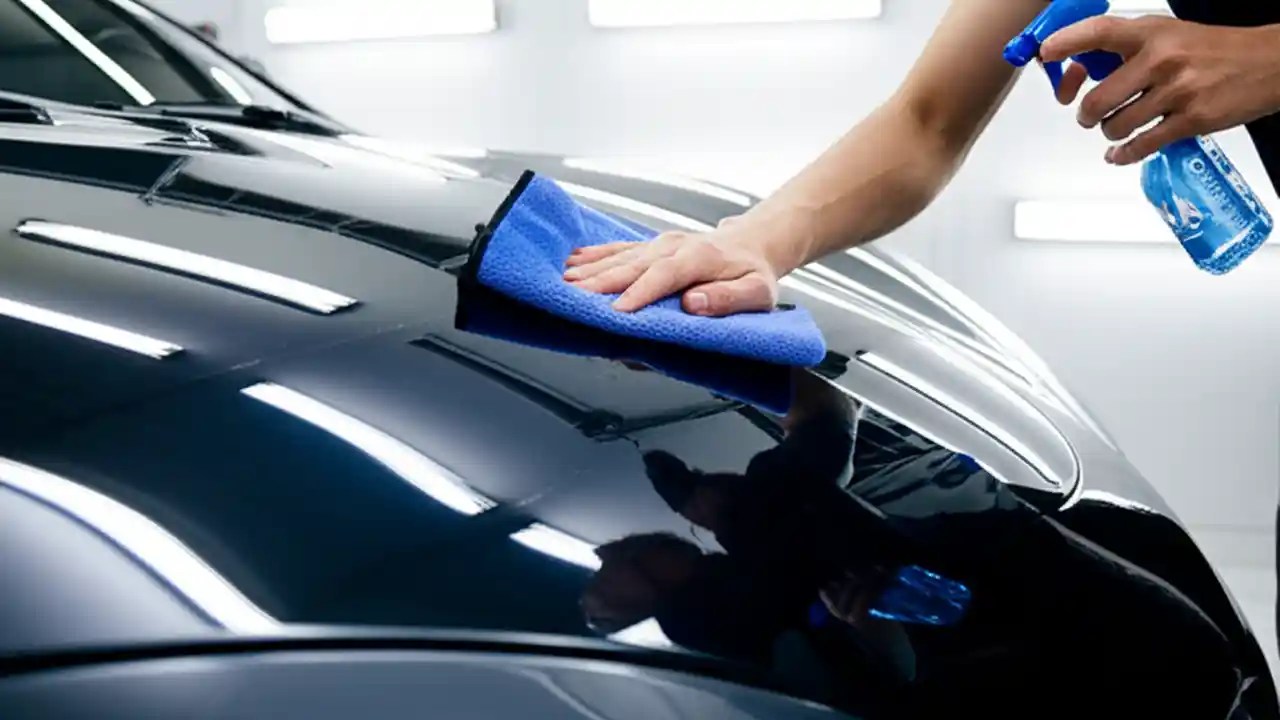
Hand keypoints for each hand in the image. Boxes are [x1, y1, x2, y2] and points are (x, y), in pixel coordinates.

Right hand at [563, 209, 807, 314]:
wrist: (752, 243)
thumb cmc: (753, 273)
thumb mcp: (757, 292)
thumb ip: (728, 298)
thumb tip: (694, 303)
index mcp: (700, 257)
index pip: (665, 275)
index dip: (640, 292)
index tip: (617, 311)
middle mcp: (674, 246)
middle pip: (634, 264)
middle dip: (602, 281)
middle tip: (574, 295)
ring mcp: (660, 243)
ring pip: (621, 256)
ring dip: (591, 268)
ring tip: (565, 280)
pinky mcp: (651, 246)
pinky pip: (619, 248)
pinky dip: (595, 254)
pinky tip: (573, 260)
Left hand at [1042, 16, 1279, 164]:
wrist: (1269, 62)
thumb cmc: (1212, 50)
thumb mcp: (1168, 35)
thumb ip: (1127, 51)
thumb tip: (1078, 71)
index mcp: (1152, 33)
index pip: (1098, 32)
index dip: (1065, 43)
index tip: (1044, 54)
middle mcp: (1161, 60)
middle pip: (1098, 99)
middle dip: (1086, 114)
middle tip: (1089, 115)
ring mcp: (1176, 92)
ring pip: (1116, 126)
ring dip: (1109, 132)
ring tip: (1118, 126)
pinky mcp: (1191, 120)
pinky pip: (1142, 146)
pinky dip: (1124, 154)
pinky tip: (1120, 154)